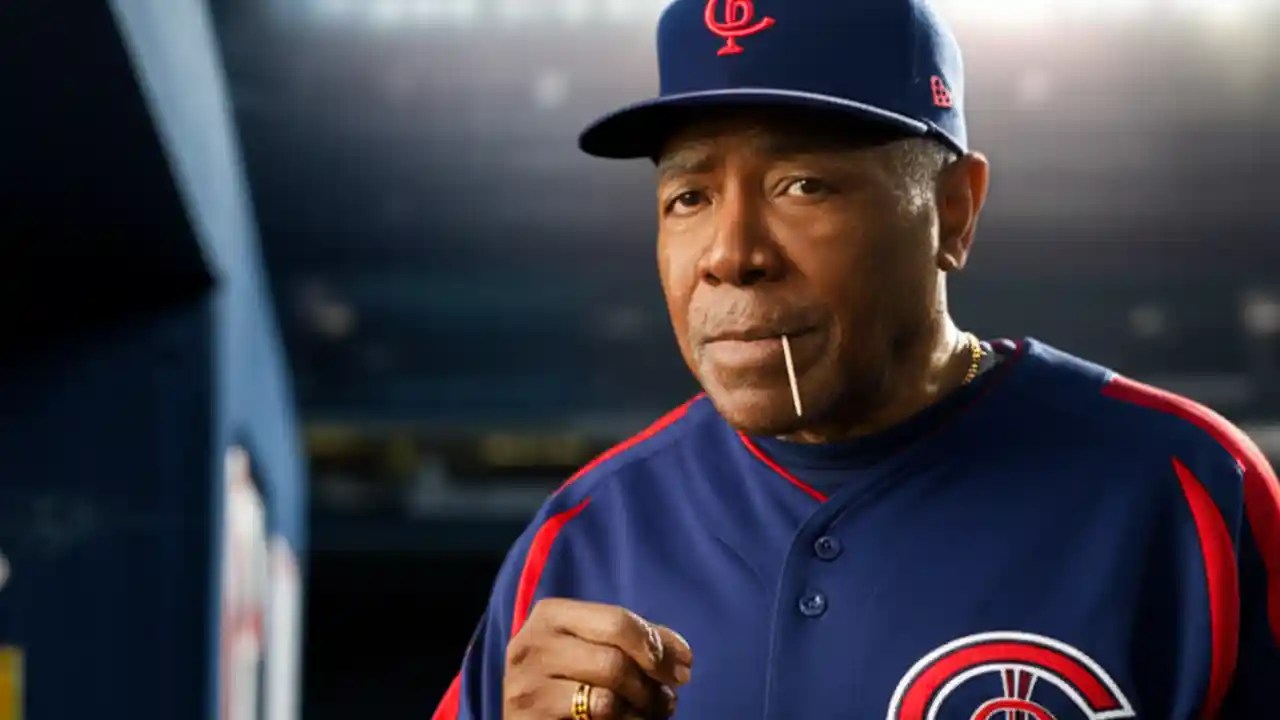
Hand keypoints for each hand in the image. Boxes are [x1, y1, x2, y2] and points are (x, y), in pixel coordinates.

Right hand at [503, 598, 693, 718]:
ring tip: (653, 712)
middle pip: (614, 662)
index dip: (657, 645)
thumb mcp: (592, 644)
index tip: (683, 666)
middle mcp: (532, 647)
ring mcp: (528, 689)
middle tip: (669, 697)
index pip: (616, 621)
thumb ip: (634, 639)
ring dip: (642, 710)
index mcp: (550, 614)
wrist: (527, 713)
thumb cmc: (567, 673)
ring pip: (607, 700)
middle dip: (651, 684)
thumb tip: (681, 655)